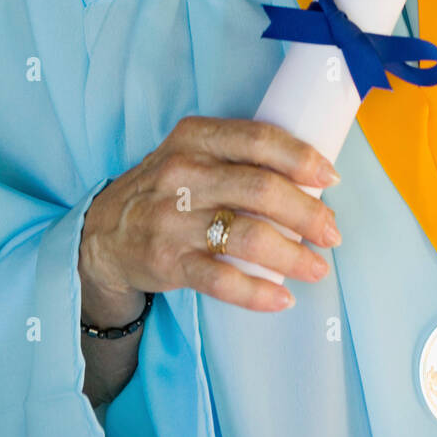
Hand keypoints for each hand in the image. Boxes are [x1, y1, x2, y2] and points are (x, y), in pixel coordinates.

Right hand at [78, 116, 341, 318]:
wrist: (104, 231)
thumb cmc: (168, 188)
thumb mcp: (193, 153)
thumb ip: (239, 156)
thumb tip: (311, 178)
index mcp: (196, 137)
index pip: (258, 139)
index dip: (301, 158)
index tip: (330, 177)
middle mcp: (183, 173)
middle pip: (260, 189)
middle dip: (307, 213)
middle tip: (332, 232)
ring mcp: (173, 219)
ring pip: (246, 236)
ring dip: (292, 255)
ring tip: (317, 267)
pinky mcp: (167, 261)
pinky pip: (220, 280)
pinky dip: (256, 292)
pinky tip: (282, 298)